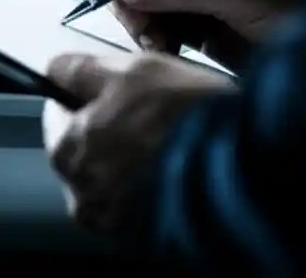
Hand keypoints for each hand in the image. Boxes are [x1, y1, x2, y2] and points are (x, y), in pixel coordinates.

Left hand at [42, 51, 234, 234]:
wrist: (248, 172)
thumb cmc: (190, 122)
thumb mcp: (132, 71)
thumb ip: (82, 69)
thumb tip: (57, 69)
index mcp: (68, 153)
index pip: (57, 113)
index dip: (85, 95)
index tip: (111, 92)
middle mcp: (83, 195)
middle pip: (84, 148)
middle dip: (109, 129)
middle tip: (150, 114)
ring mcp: (115, 221)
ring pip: (112, 175)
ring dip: (131, 158)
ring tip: (169, 140)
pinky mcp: (147, 236)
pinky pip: (138, 201)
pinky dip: (151, 184)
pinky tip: (176, 165)